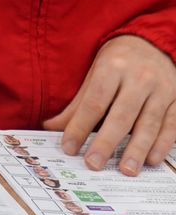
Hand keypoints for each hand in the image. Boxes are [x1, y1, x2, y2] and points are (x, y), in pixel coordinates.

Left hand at [45, 35, 175, 174]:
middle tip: (93, 164)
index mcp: (113, 67)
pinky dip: (163, 144)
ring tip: (126, 170)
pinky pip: (172, 125)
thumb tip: (51, 127)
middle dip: (106, 142)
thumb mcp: (94, 74)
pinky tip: (151, 160)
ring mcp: (163, 89)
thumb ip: (77, 103)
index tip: (69, 148)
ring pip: (150, 124)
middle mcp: (140, 78)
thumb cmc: (117, 63)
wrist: (152, 44)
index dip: (80, 126)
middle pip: (122, 115)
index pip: (94, 102)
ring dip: (137, 149)